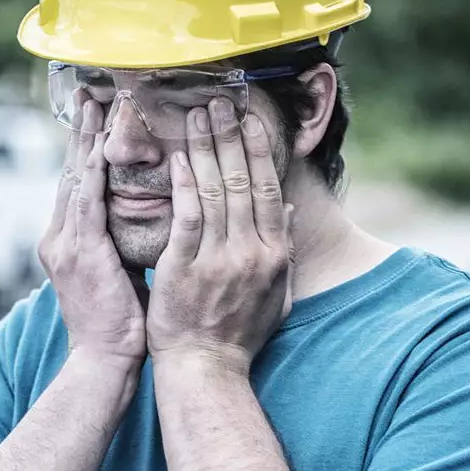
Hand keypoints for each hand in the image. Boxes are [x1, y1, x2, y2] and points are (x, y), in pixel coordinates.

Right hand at [39, 96, 147, 369]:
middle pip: (71, 171)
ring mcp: (65, 244)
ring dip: (85, 140)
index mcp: (70, 242)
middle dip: (80, 132)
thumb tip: (157, 219)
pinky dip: (92, 172)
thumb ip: (128, 242)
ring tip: (92, 106)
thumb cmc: (122, 324)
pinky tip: (99, 147)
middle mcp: (59, 237)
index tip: (96, 117)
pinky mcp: (79, 252)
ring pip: (75, 178)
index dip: (86, 148)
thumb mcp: (122, 273)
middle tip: (86, 94)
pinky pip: (86, 202)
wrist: (105, 361)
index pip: (79, 184)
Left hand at [147, 99, 292, 374]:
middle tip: (219, 101)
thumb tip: (293, 209)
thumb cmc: (239, 333)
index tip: (251, 119)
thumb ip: (284, 251)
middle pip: (243, 182)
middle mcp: (250, 253)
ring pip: (214, 192)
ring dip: (205, 149)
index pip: (271, 190)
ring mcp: (217, 260)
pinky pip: (186, 218)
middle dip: (230, 136)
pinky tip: (177, 158)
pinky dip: (184, 186)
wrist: (205, 369)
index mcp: (274, 255)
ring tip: (196, 116)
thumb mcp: (277, 294)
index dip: (261, 150)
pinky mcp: (183, 269)